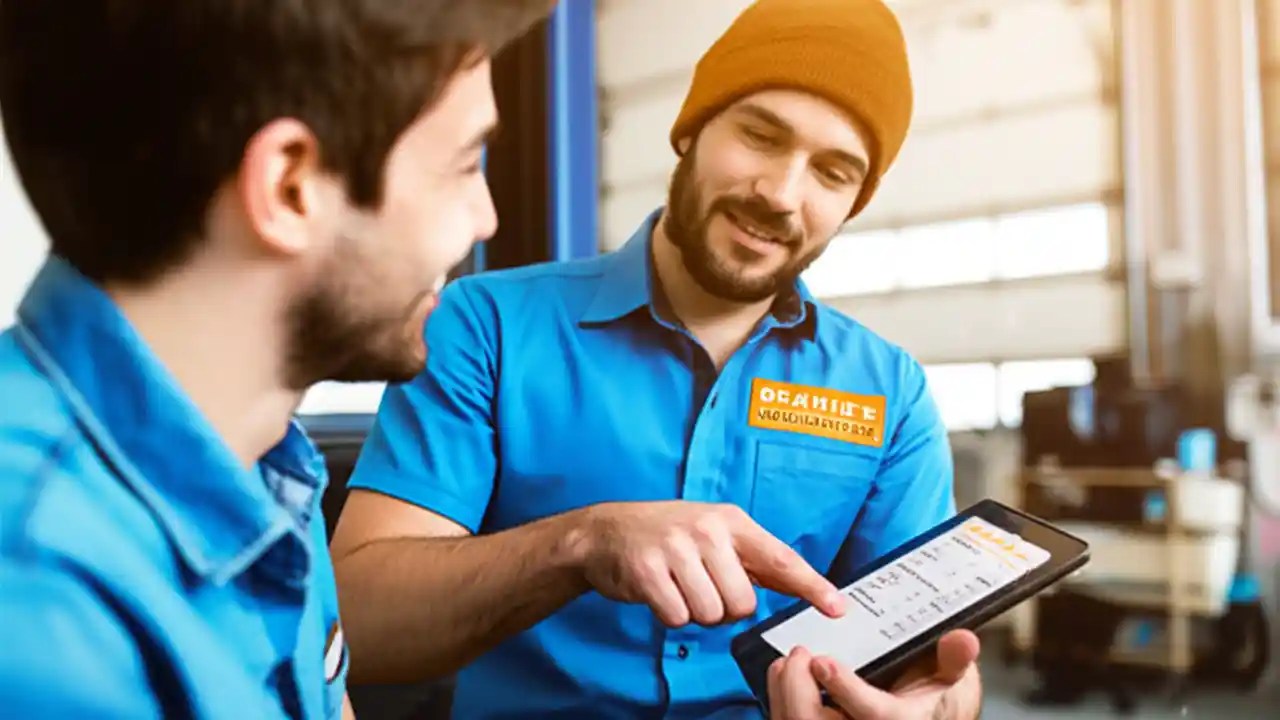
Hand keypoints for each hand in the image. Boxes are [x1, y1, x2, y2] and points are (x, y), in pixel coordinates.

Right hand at [577, 501, 844, 626]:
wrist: (605, 531)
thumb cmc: (666, 535)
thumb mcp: (713, 532)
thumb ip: (752, 558)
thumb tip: (797, 581)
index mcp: (731, 521)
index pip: (781, 558)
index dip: (812, 585)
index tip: (836, 607)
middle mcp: (707, 530)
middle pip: (743, 604)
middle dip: (724, 608)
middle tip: (701, 586)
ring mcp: (677, 548)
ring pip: (711, 614)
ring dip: (695, 612)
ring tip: (678, 586)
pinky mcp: (649, 571)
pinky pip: (678, 618)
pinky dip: (669, 615)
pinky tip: (659, 591)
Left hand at [768, 630, 979, 719]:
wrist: (923, 717)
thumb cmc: (930, 699)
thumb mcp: (949, 678)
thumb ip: (953, 659)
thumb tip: (964, 639)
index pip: (872, 715)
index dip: (846, 690)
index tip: (824, 662)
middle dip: (799, 688)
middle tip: (801, 654)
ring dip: (785, 690)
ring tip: (790, 660)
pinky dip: (781, 698)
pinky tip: (785, 674)